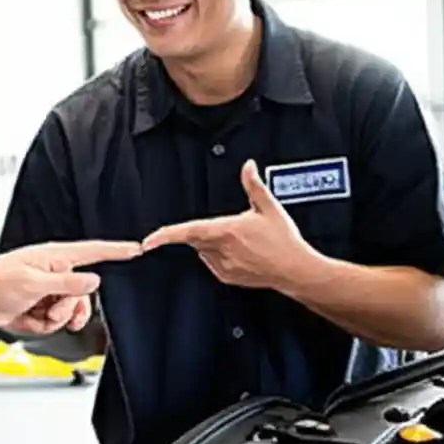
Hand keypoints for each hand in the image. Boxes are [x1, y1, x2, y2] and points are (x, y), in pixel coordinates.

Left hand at [0, 241, 139, 334]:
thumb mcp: (33, 283)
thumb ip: (66, 284)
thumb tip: (94, 281)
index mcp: (54, 258)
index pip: (92, 252)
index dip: (115, 251)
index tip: (136, 249)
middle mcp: (54, 272)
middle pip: (84, 291)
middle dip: (72, 307)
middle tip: (55, 311)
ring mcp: (48, 290)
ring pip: (72, 309)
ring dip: (60, 318)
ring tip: (43, 316)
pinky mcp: (41, 307)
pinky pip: (57, 320)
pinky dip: (46, 323)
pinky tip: (31, 318)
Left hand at [143, 160, 322, 289]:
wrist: (295, 270)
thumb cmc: (283, 240)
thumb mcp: (270, 208)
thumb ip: (254, 186)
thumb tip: (248, 165)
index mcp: (226, 231)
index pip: (187, 232)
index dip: (165, 236)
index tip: (148, 241)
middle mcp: (221, 250)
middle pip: (195, 239)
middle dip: (201, 231)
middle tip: (227, 227)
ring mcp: (223, 266)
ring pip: (203, 251)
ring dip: (211, 242)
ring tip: (241, 239)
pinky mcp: (228, 277)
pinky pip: (213, 263)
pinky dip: (218, 255)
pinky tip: (240, 251)